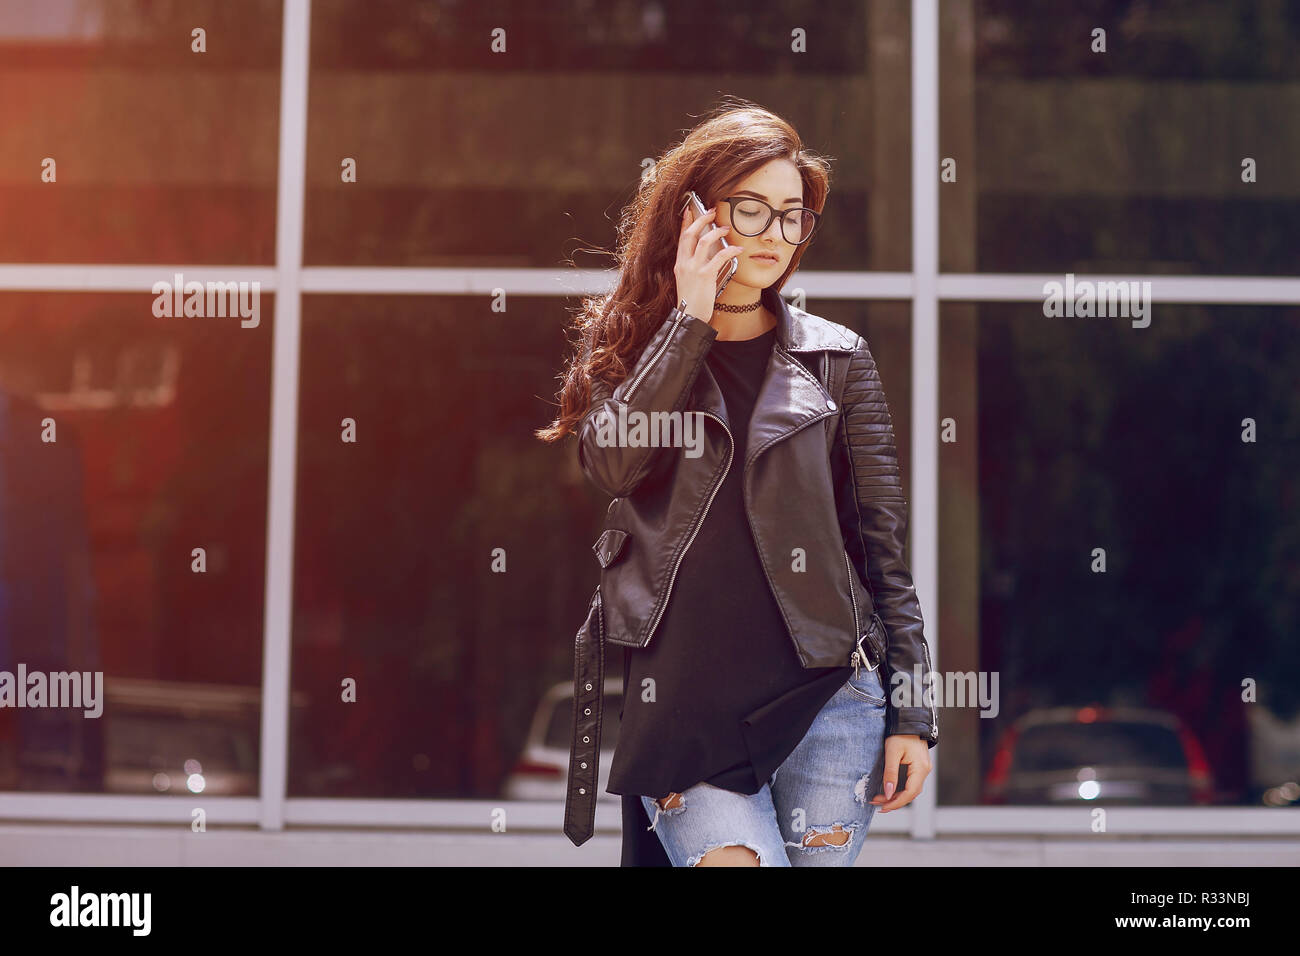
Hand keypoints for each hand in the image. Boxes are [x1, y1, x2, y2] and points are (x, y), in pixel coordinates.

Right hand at [674, 204, 742, 323]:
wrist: (689, 317)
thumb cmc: (691, 302)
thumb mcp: (688, 281)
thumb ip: (694, 267)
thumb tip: (708, 256)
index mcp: (679, 264)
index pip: (681, 238)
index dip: (686, 222)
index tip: (690, 210)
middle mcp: (684, 263)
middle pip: (690, 234)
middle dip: (702, 219)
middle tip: (712, 212)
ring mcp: (694, 268)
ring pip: (704, 241)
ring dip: (717, 231)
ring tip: (726, 228)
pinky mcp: (705, 275)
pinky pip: (719, 256)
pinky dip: (730, 250)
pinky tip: (738, 249)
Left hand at [870, 734, 930, 811]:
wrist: (908, 720)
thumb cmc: (900, 734)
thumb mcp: (892, 753)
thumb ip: (890, 773)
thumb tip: (887, 793)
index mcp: (920, 768)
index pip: (910, 793)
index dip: (896, 802)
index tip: (882, 807)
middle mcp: (925, 770)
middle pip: (911, 794)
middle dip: (895, 801)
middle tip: (878, 805)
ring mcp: (923, 769)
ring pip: (911, 789)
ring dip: (897, 796)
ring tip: (881, 800)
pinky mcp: (919, 766)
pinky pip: (911, 783)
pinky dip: (901, 789)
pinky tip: (890, 791)